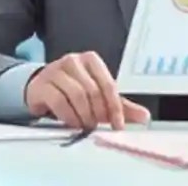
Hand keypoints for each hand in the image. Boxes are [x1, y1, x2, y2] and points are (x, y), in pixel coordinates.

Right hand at [23, 51, 150, 129]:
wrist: (42, 89)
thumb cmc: (73, 91)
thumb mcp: (99, 96)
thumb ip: (120, 105)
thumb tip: (145, 116)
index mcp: (91, 60)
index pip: (108, 84)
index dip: (115, 108)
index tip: (117, 126)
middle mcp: (74, 61)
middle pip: (93, 90)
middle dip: (98, 113)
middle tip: (98, 127)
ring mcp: (56, 70)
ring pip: (77, 95)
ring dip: (84, 116)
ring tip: (85, 126)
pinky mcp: (42, 84)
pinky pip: (59, 101)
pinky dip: (68, 116)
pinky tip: (71, 122)